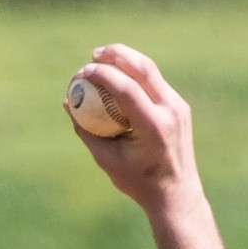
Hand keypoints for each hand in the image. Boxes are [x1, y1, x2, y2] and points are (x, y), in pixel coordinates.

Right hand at [65, 44, 201, 213]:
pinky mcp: (180, 107)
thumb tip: (67, 103)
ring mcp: (179, 107)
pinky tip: (119, 77)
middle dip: (116, 54)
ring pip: (150, 70)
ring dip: (126, 60)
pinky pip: (155, 82)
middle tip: (94, 54)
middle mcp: (170, 112)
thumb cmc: (138, 182)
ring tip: (103, 59)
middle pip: (143, 68)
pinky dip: (134, 75)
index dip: (102, 74)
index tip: (82, 72)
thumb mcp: (106, 159)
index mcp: (154, 127)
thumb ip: (86, 130)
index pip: (127, 88)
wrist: (175, 194)